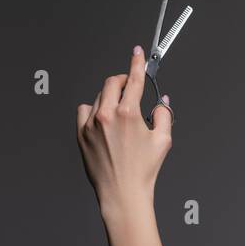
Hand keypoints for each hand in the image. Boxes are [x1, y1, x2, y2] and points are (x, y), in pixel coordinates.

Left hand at [76, 45, 173, 210]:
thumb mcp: (163, 140)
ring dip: (110, 97)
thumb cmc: (143, 170)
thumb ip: (163, 115)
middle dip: (122, 80)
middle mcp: (107, 115)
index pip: (133, 79)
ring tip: (120, 114)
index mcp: (128, 113)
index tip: (137, 53)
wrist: (122, 193)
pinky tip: (104, 121)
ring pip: (98, 97)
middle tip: (129, 85)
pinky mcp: (81, 134)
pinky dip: (94, 110)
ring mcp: (90, 124)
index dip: (136, 63)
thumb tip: (161, 102)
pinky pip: (85, 111)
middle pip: (111, 83)